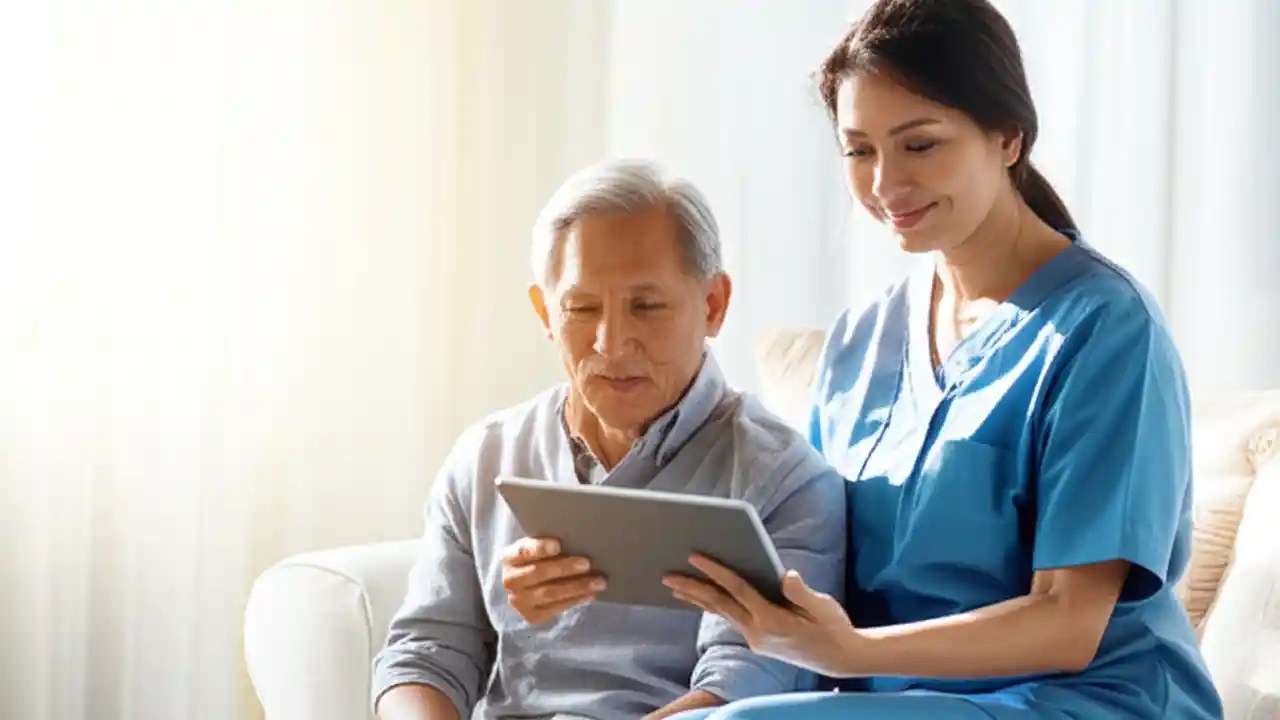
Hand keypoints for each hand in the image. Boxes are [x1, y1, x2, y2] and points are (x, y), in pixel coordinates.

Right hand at [501, 537, 605, 624]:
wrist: (525, 586)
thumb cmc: (538, 560)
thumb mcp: (537, 547)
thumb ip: (549, 544)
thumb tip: (578, 540)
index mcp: (510, 557)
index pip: (524, 551)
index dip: (540, 548)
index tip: (558, 544)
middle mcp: (510, 581)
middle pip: (539, 573)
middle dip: (565, 568)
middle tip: (587, 563)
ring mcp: (519, 601)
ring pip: (550, 593)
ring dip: (577, 587)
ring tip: (598, 581)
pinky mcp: (531, 616)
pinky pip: (556, 608)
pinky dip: (575, 600)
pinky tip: (590, 594)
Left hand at [663, 555, 859, 676]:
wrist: (839, 658)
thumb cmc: (833, 627)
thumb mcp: (823, 607)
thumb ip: (802, 593)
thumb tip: (785, 576)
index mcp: (772, 621)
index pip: (737, 590)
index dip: (715, 571)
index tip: (695, 556)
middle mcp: (758, 632)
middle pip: (719, 605)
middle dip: (692, 588)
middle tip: (666, 575)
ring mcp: (756, 639)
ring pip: (721, 613)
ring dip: (697, 599)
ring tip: (674, 586)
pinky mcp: (758, 640)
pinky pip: (730, 618)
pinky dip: (714, 607)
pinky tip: (702, 599)